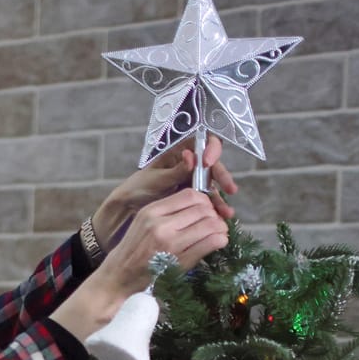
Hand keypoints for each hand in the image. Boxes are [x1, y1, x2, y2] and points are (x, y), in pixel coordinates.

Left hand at [94, 135, 238, 243]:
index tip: (207, 162)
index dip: (210, 148)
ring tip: (227, 213)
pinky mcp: (192, 198)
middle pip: (213, 165)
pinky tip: (221, 218)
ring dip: (220, 198)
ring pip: (212, 186)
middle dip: (222, 176)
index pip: (203, 142)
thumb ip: (176, 170)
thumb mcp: (156, 179)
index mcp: (180, 152)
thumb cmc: (138, 188)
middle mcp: (190, 164)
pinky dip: (214, 209)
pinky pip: (207, 201)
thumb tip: (192, 157)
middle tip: (230, 189)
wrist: (128, 209)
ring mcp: (192, 181)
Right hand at [103, 189, 229, 295]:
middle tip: (215, 223)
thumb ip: (167, 211)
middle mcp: (161, 225)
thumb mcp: (143, 223)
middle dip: (214, 215)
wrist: (119, 277)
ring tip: (219, 233)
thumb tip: (199, 204)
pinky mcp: (180, 261)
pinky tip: (218, 243)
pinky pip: (211, 243)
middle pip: (203, 209)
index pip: (190, 195)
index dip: (204, 200)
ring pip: (210, 224)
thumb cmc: (133, 250)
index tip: (206, 209)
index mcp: (151, 212)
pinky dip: (220, 240)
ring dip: (221, 228)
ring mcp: (171, 244)